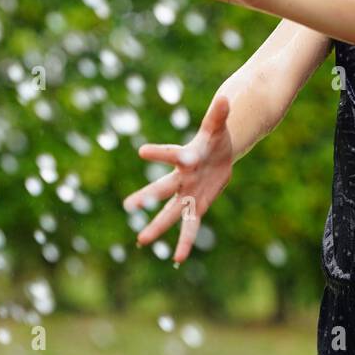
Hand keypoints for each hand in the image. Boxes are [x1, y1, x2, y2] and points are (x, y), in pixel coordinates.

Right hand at [121, 95, 234, 264]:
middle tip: (129, 205)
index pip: (172, 154)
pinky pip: (191, 225)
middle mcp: (182, 177)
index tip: (142, 152)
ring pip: (171, 212)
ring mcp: (188, 192)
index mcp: (186, 155)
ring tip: (141, 241)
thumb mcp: (218, 127)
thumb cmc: (215, 137)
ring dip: (157, 226)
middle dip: (148, 196)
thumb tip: (225, 97)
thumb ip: (219, 114)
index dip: (159, 153)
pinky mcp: (198, 204)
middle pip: (163, 188)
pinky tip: (179, 258)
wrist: (218, 154)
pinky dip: (185, 242)